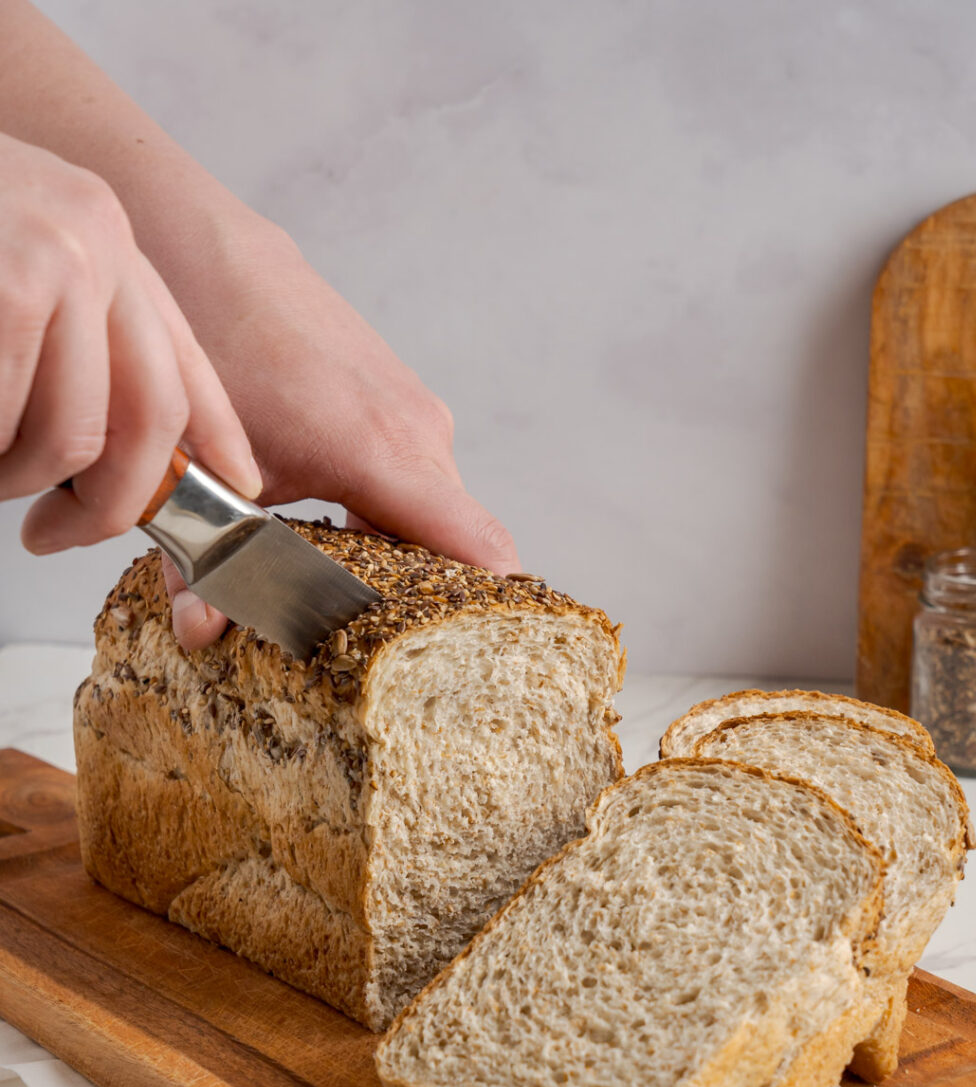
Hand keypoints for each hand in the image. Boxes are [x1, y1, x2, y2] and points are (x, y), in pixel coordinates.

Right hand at [0, 132, 259, 557]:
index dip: (219, 442)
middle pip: (148, 421)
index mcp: (103, 236)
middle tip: (55, 532)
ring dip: (16, 479)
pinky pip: (4, 424)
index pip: (184, 360)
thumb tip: (123, 443)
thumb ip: (76, 328)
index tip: (234, 492)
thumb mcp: (20, 248)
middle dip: (105, 504)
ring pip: (68, 438)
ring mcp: (47, 262)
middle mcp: (93, 241)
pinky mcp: (5, 291)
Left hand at [160, 217, 519, 649]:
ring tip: (340, 598)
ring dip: (391, 558)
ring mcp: (416, 414)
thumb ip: (203, 565)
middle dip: (416, 604)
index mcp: (385, 453)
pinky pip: (414, 482)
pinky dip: (382, 517)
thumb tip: (201, 636)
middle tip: (369, 653)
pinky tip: (328, 535)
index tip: (474, 665)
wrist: (201, 244)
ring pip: (428, 516)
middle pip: (453, 550)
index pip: (483, 553)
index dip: (488, 617)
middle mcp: (420, 433)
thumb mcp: (199, 471)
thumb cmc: (209, 344)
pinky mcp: (401, 402)